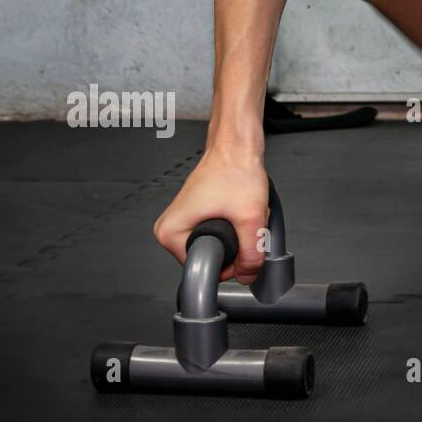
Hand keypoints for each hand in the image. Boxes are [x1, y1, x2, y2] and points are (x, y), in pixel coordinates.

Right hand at [153, 142, 269, 284]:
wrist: (235, 147)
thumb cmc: (234, 170)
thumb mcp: (250, 218)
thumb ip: (251, 253)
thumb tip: (248, 274)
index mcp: (170, 233)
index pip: (204, 269)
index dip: (231, 261)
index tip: (240, 238)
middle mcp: (170, 229)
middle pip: (212, 259)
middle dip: (235, 245)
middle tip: (241, 220)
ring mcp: (181, 223)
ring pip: (219, 247)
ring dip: (237, 235)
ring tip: (239, 212)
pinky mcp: (194, 218)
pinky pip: (218, 235)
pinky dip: (234, 227)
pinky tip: (237, 210)